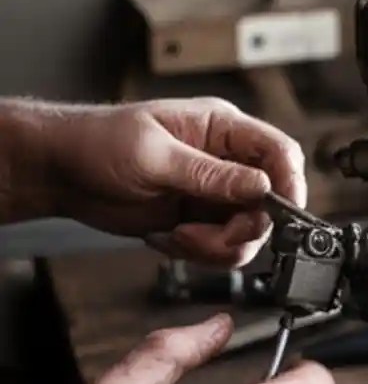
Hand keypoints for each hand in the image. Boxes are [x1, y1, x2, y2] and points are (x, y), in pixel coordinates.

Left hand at [44, 98, 305, 266]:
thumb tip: (261, 185)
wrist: (59, 172)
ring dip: (219, 246)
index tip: (283, 213)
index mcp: (222, 129)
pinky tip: (169, 239)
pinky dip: (200, 254)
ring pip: (249, 233)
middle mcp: (226, 162)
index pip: (280, 152)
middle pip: (271, 202)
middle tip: (216, 236)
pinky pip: (223, 249)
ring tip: (180, 238)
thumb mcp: (154, 155)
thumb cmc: (97, 143)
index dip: (291, 183)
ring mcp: (215, 194)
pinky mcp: (200, 221)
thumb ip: (211, 174)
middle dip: (245, 228)